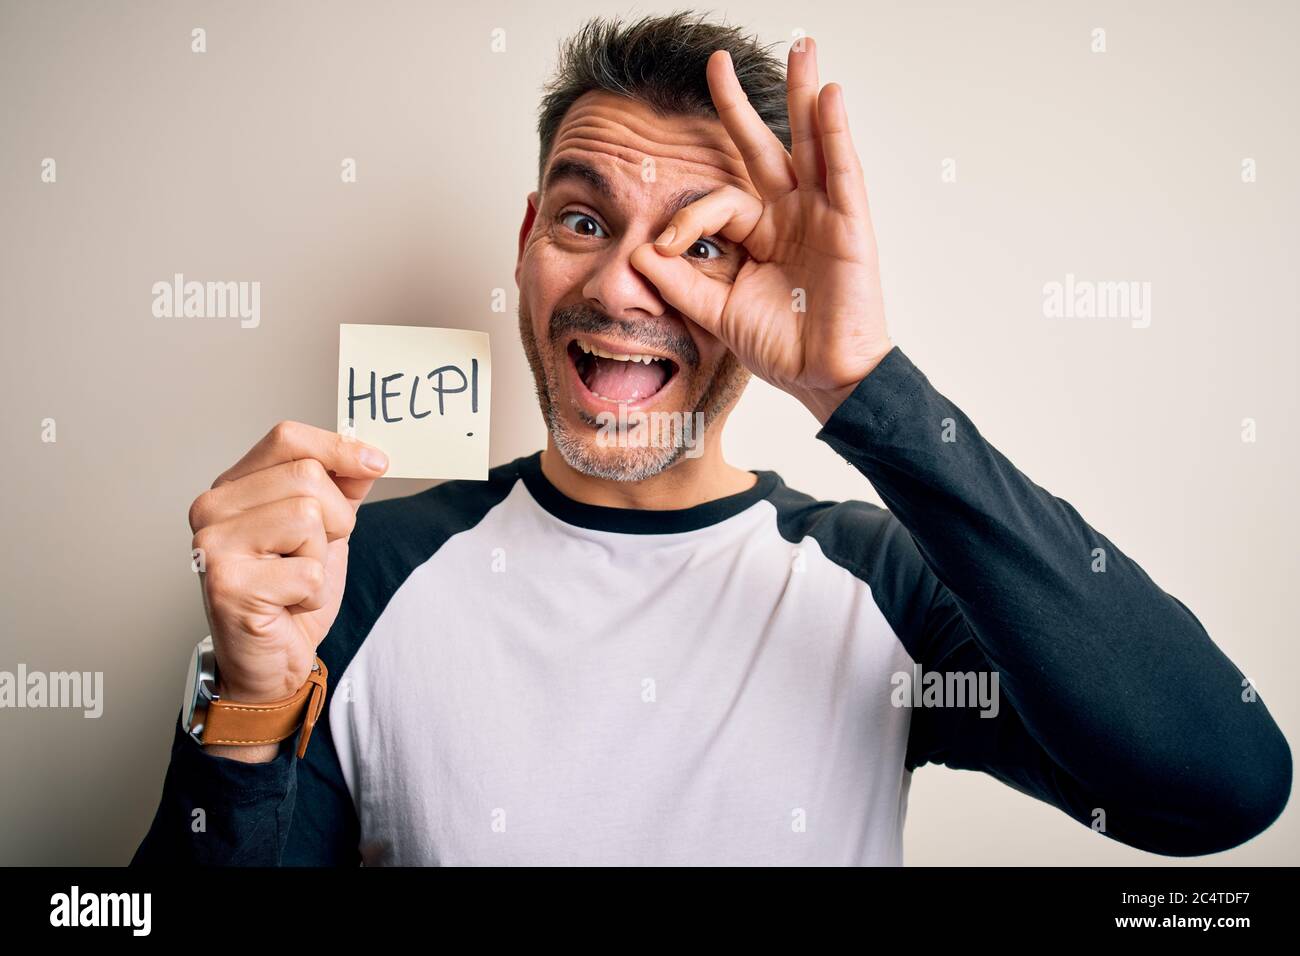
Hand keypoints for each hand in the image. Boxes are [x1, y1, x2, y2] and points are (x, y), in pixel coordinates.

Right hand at [187, 422, 387, 703]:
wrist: (270, 660)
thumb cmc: (290, 594)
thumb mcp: (324, 530)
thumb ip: (340, 488)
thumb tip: (367, 456)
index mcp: (233, 487)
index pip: (287, 438)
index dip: (338, 447)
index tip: (376, 463)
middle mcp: (212, 508)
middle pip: (308, 477)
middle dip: (335, 519)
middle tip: (314, 554)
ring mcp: (214, 545)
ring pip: (309, 518)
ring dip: (321, 557)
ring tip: (296, 579)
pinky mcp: (229, 585)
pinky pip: (308, 571)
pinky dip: (313, 593)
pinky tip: (288, 604)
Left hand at [629, 37, 891, 424]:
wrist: (824, 378)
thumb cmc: (783, 347)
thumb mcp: (718, 312)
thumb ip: (680, 284)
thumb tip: (638, 253)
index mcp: (761, 233)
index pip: (718, 203)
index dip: (688, 220)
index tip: (666, 248)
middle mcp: (792, 215)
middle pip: (766, 147)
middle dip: (743, 104)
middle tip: (721, 59)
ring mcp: (823, 215)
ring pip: (811, 144)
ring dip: (805, 95)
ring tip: (802, 48)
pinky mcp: (851, 225)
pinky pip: (843, 172)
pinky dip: (837, 134)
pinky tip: (829, 97)